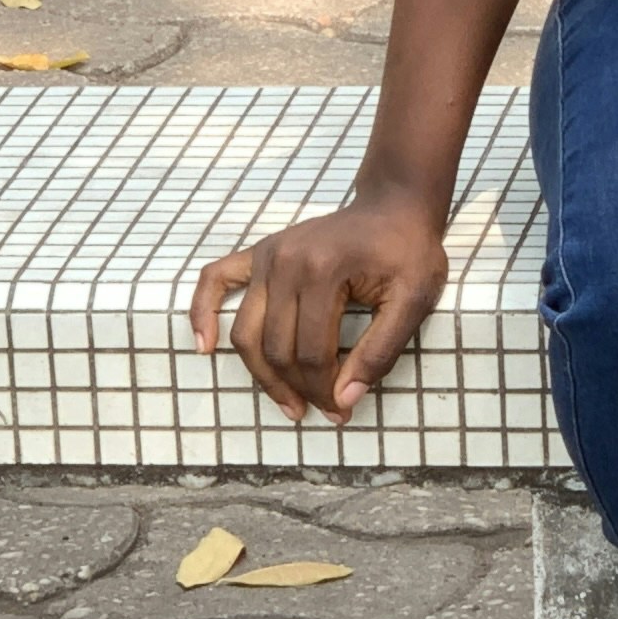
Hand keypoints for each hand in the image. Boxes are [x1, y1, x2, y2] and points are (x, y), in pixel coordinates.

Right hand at [188, 196, 449, 425]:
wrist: (394, 207)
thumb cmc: (409, 252)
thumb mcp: (415, 300)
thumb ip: (382, 350)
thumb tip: (345, 398)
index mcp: (324, 271)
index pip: (313, 352)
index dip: (325, 391)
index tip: (341, 412)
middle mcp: (286, 262)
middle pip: (277, 348)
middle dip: (298, 389)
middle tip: (323, 412)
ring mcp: (268, 255)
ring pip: (247, 332)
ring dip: (262, 375)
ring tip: (287, 403)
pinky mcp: (259, 252)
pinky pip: (216, 280)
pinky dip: (202, 313)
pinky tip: (204, 346)